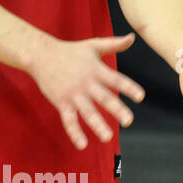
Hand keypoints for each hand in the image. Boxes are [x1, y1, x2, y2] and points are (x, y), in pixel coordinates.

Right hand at [29, 32, 144, 149]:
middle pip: (104, 98)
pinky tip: (83, 145)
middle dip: (117, 110)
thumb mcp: (93, 45)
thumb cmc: (70, 51)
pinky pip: (69, 120)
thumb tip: (132, 37)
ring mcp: (73, 94)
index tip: (141, 97)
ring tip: (108, 138)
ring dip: (98, 125)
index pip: (116, 80)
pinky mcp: (61, 102)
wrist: (41, 54)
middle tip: (129, 121)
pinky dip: (75, 133)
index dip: (128, 87)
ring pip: (87, 112)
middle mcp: (86, 83)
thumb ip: (114, 44)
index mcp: (96, 70)